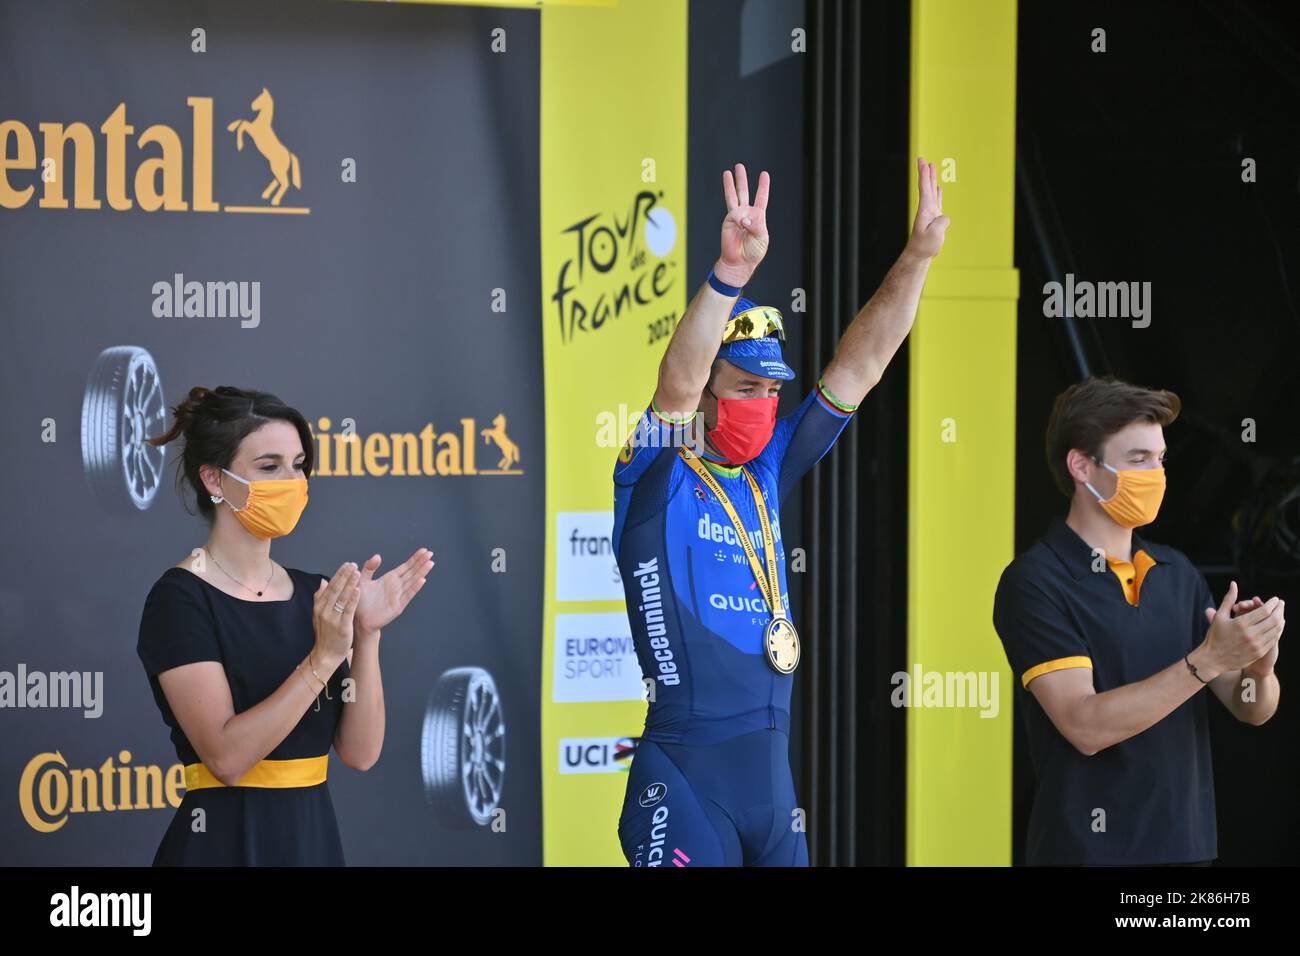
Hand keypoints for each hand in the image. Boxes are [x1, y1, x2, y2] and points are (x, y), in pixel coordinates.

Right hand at [313, 562, 360, 663]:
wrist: (326, 655)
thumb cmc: (325, 634)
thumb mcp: (318, 615)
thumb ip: (320, 598)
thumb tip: (323, 581)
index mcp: (319, 606)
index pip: (330, 586)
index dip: (339, 574)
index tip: (347, 564)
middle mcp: (324, 610)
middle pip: (335, 589)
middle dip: (345, 575)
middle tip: (353, 564)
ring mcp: (332, 618)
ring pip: (342, 597)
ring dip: (350, 583)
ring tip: (357, 572)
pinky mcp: (342, 626)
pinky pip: (348, 610)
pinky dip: (352, 599)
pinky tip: (358, 590)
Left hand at [354, 548, 433, 636]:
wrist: (359, 619)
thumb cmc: (360, 600)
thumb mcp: (362, 580)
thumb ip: (369, 567)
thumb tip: (378, 555)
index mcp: (390, 578)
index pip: (406, 566)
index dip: (415, 558)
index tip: (424, 550)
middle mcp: (397, 585)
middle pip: (412, 572)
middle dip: (421, 562)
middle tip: (431, 553)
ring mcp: (399, 595)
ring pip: (413, 581)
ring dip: (421, 572)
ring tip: (430, 563)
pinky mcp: (398, 606)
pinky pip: (408, 595)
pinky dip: (415, 587)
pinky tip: (422, 580)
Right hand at [716, 164, 770, 286]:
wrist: (739, 262)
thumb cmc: (753, 252)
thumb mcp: (761, 239)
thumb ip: (755, 226)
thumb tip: (743, 218)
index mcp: (758, 217)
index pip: (761, 198)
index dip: (763, 186)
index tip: (764, 174)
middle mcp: (746, 214)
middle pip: (744, 192)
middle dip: (742, 179)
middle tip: (739, 166)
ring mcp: (736, 216)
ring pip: (733, 197)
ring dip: (730, 185)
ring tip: (727, 172)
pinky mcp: (728, 221)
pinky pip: (733, 213)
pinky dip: (738, 216)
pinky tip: (741, 223)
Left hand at [904, 156, 949, 260]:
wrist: (920, 254)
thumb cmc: (925, 246)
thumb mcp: (935, 235)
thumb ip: (940, 223)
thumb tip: (945, 216)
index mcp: (925, 210)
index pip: (924, 188)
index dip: (924, 174)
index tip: (922, 162)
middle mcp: (927, 209)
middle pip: (926, 186)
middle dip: (926, 172)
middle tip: (923, 158)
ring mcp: (931, 213)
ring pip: (931, 191)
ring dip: (931, 179)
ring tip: (932, 167)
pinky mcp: (935, 218)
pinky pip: (937, 201)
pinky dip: (937, 192)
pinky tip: (938, 188)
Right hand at [1201, 581, 1284, 673]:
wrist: (1213, 658)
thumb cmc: (1215, 636)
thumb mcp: (1220, 616)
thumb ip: (1229, 599)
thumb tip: (1234, 584)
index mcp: (1241, 623)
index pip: (1264, 611)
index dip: (1272, 603)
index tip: (1275, 599)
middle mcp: (1250, 634)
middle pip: (1273, 619)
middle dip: (1280, 609)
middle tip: (1281, 603)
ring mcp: (1256, 645)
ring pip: (1276, 630)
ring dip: (1280, 620)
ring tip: (1280, 614)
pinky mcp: (1259, 652)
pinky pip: (1273, 640)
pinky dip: (1277, 631)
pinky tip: (1277, 626)